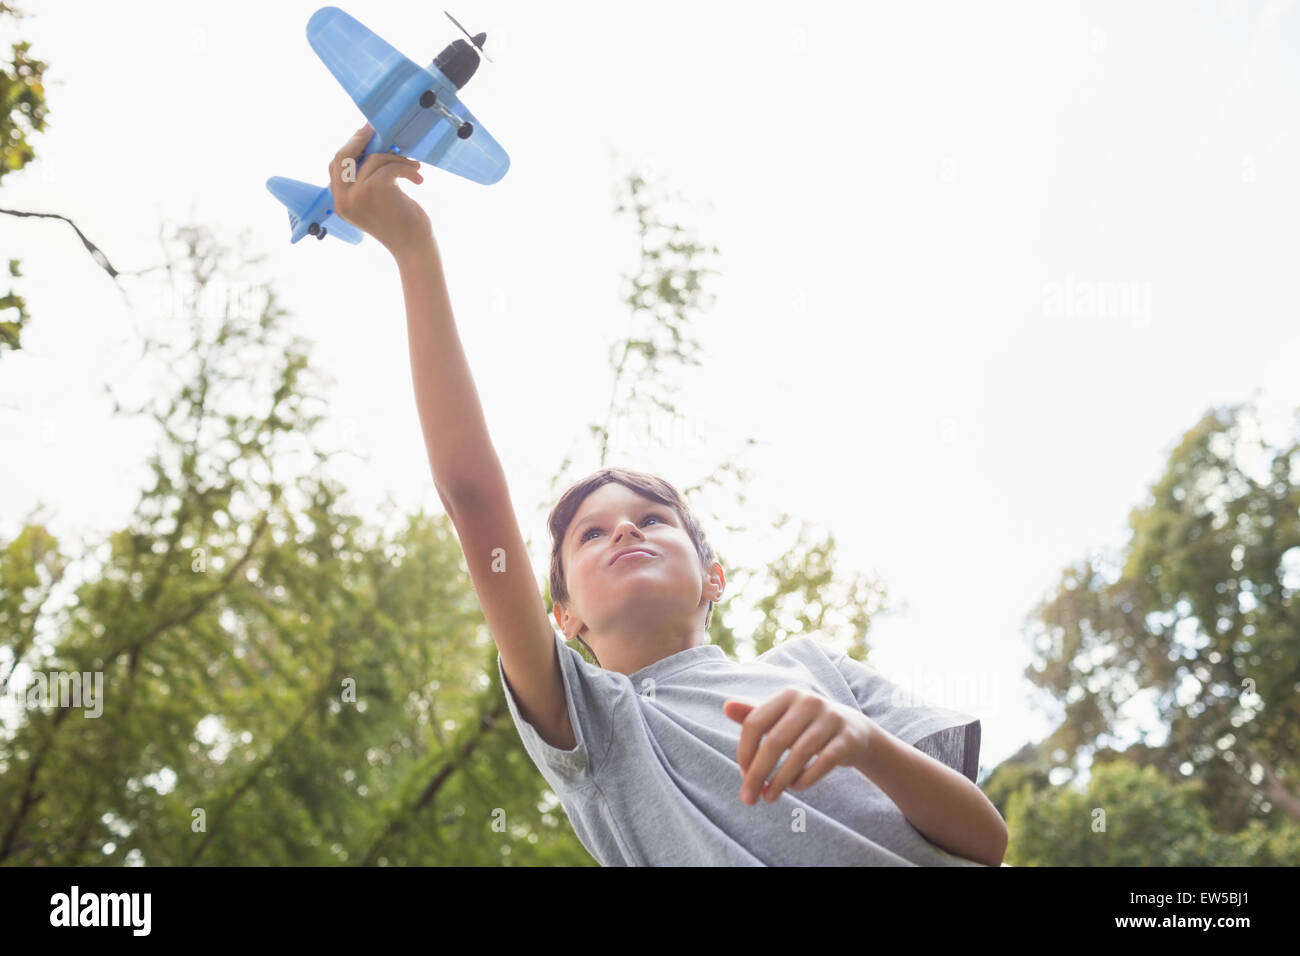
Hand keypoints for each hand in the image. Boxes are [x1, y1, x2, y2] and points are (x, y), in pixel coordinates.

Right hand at [328, 123, 431, 255]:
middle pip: (343, 156)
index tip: (364, 136)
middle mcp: (343, 199)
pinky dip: (406, 168)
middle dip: (360, 139)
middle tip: (377, 131)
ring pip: (372, 158)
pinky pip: (389, 165)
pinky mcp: (374, 188)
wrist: (413, 247)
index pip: (335, 166)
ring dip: (396, 159)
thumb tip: (369, 146)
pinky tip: (418, 178)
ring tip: (413, 167)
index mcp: (340, 203)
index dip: (349, 148)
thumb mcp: (374, 204)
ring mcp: (357, 194)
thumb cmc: (399, 225)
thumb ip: (363, 181)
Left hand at [723, 689, 874, 804]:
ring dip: (780, 781)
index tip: (743, 774)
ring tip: (769, 797)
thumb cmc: (806, 726)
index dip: (745, 752)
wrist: (854, 730)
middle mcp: (810, 702)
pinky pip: (823, 762)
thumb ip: (754, 715)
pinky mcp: (848, 738)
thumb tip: (726, 706)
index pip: (755, 723)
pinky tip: (795, 787)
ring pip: (799, 754)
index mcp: (788, 696)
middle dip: (758, 773)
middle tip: (748, 798)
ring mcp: (831, 719)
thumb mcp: (781, 718)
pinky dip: (805, 778)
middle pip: (775, 741)